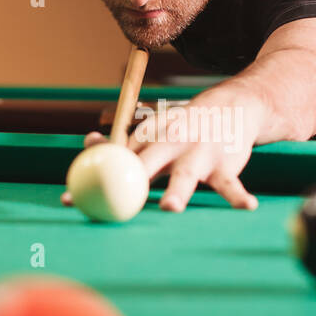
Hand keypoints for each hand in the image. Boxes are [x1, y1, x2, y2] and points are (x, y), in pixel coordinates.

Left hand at [61, 96, 262, 212]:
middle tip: (111, 204)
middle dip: (127, 183)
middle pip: (144, 167)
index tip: (68, 201)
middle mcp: (170, 145)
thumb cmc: (185, 128)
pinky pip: (231, 185)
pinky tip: (247, 207)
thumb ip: (124, 144)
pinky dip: (238, 196)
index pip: (114, 161)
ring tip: (170, 207)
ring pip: (185, 176)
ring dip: (177, 192)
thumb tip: (88, 143)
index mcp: (148, 140)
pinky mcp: (225, 164)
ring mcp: (198, 155)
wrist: (232, 107)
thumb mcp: (154, 132)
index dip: (91, 180)